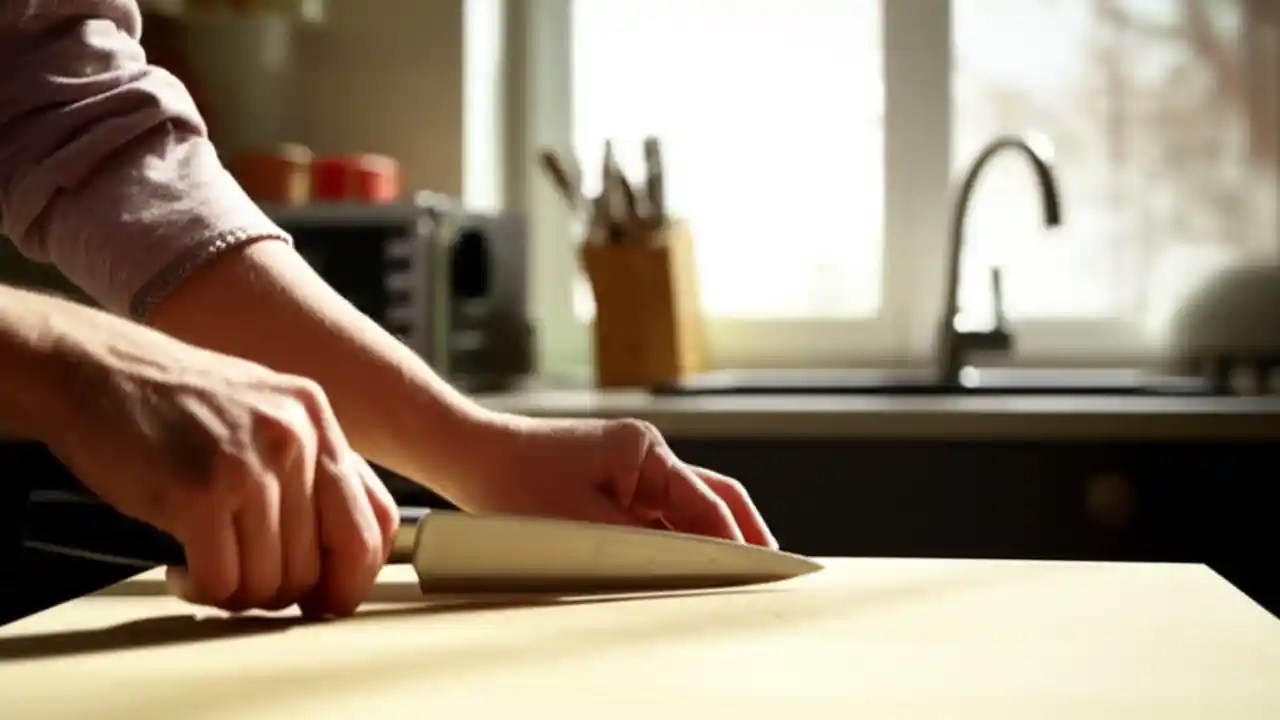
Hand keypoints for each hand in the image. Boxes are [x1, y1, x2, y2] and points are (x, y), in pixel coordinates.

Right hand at [36, 307, 397, 616]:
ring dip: (239, 595)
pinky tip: (182, 570)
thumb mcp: (264, 411)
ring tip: (207, 570)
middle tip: (249, 585)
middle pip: (324, 562)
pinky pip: (223, 582)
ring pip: (273, 581)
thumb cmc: (173, 403)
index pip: (377, 519)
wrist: (90, 369)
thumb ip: (308, 467)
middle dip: (288, 595)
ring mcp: (248, 464)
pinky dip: (202, 592)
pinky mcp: (198, 493)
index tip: (325, 598)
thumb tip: (346, 552)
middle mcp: (294, 437)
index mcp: (317, 418)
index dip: (356, 576)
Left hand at [438, 415, 776, 547]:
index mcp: (646, 451)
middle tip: (770, 571)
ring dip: (708, 541)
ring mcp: (632, 471)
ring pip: (687, 510)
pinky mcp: (615, 487)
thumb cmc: (515, 481)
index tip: (761, 570)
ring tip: (733, 577)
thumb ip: (643, 543)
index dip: (736, 540)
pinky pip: (658, 517)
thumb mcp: (583, 522)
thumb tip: (692, 563)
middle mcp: (647, 456)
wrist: (470, 456)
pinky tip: (683, 569)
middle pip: (712, 498)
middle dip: (740, 535)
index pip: (708, 501)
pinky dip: (675, 542)